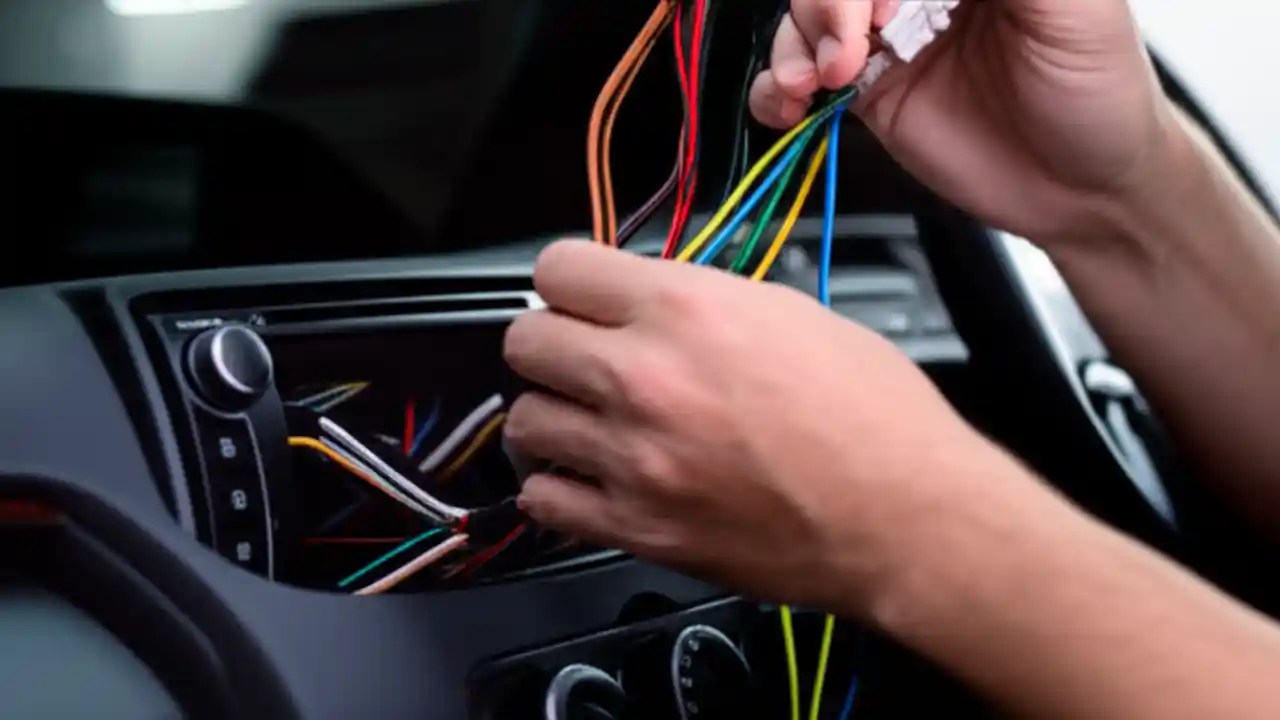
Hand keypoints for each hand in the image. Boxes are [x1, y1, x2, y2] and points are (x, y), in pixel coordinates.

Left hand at [503, 241, 1022, 611]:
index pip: (557, 268)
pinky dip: (558, 487)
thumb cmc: (875, 417)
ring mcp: (634, 457)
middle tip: (578, 358)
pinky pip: (545, 499)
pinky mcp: (637, 526)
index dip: (565, 280)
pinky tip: (589, 478)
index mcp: (686, 308)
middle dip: (548, 343)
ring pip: (524, 420)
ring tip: (586, 422)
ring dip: (552, 415)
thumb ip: (702, 300)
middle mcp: (645, 376)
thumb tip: (651, 300)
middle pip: (523, 342)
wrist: (908, 517)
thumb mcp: (792, 313)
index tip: (575, 296)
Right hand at [750, 0, 1181, 246]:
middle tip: (850, 54)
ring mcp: (887, 41)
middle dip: (826, 8)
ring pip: (805, 20)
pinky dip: (774, 88)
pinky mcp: (867, 94)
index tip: (883, 15)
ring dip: (793, 46)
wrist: (1085, 193)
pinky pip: (797, 78)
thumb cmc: (1099, 94)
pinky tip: (789, 105)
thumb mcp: (1073, 9)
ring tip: (814, 84)